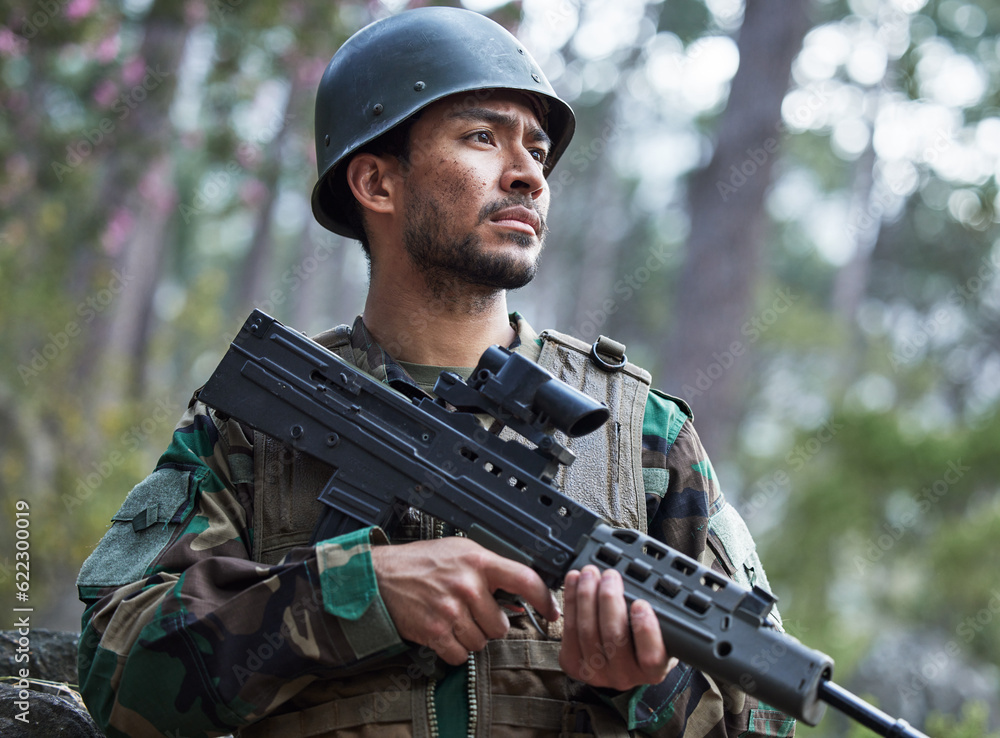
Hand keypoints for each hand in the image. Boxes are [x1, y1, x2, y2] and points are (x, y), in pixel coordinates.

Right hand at [372, 537, 559, 664]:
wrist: (381, 576)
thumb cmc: (422, 562)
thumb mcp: (461, 552)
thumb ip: (491, 568)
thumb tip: (521, 592)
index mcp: (478, 561)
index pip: (525, 579)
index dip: (544, 598)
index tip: (551, 611)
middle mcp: (467, 585)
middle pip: (501, 625)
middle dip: (490, 624)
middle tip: (472, 612)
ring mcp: (451, 610)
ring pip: (482, 642)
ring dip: (471, 637)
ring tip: (454, 618)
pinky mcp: (435, 631)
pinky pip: (461, 655)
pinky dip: (455, 650)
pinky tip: (444, 632)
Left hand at [559, 565, 676, 690]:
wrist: (621, 661)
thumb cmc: (643, 641)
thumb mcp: (662, 635)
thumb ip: (658, 620)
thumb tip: (643, 588)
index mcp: (653, 671)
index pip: (651, 656)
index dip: (645, 629)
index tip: (641, 603)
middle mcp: (624, 677)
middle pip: (614, 636)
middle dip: (609, 599)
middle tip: (610, 576)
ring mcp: (596, 673)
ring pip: (587, 631)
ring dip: (586, 596)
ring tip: (589, 573)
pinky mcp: (573, 664)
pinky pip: (569, 630)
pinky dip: (570, 601)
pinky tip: (574, 582)